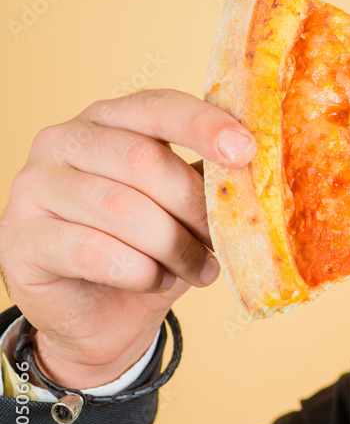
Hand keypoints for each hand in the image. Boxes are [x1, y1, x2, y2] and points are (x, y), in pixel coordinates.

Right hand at [0, 89, 255, 388]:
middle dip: (194, 208)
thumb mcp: (184, 212)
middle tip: (219, 244)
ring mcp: (34, 187)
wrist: (102, 317)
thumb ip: (206, 185)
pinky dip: (139, 272)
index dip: (203, 125)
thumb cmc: (147, 252)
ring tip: (197, 270)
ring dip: (174, 248)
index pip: (156, 107)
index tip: (246, 150)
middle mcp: (63, 142)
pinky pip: (94, 251)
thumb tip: (253, 176)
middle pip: (144, 161)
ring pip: (123, 209)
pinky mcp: (21, 238)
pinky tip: (152, 281)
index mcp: (108, 121)